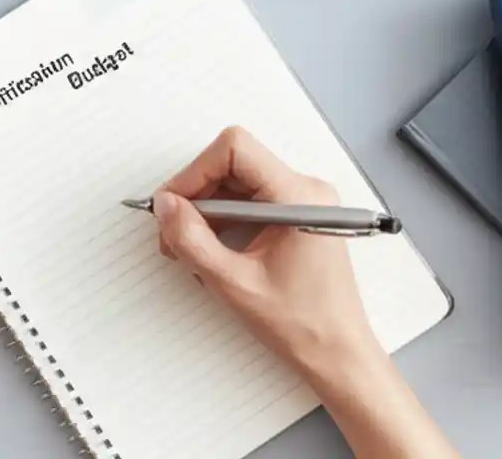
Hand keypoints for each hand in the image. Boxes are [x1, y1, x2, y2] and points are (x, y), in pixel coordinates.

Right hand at [152, 127, 378, 374]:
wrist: (337, 353)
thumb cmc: (299, 324)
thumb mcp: (233, 282)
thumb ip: (192, 239)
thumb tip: (164, 205)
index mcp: (298, 196)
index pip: (235, 149)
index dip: (195, 172)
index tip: (173, 206)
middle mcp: (305, 190)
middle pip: (232, 165)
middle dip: (195, 196)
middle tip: (172, 234)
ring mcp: (302, 202)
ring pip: (237, 184)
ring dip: (206, 212)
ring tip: (189, 250)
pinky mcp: (296, 217)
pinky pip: (249, 202)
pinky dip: (223, 222)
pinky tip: (212, 254)